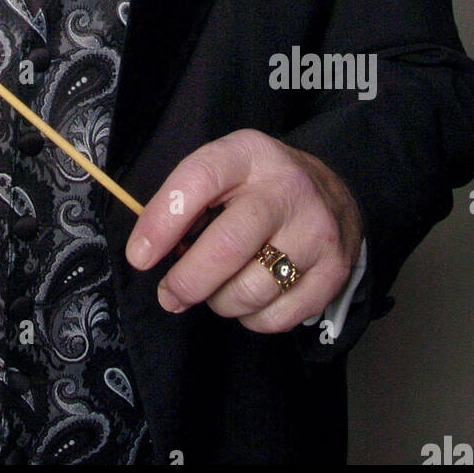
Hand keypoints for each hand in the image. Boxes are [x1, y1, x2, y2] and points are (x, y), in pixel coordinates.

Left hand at [124, 129, 363, 331]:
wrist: (332, 194)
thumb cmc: (257, 186)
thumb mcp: (224, 170)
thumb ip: (186, 202)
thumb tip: (148, 255)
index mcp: (248, 155)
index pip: (198, 180)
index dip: (162, 221)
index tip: (139, 256)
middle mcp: (286, 190)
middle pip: (226, 247)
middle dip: (187, 281)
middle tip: (169, 294)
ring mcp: (315, 232)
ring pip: (249, 290)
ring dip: (219, 302)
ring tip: (217, 287)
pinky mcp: (334, 272)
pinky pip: (276, 317)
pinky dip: (251, 318)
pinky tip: (250, 295)